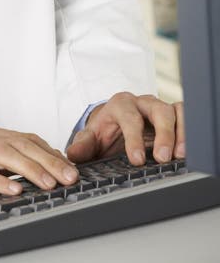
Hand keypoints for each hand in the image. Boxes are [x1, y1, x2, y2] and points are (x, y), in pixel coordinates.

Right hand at [0, 124, 79, 210]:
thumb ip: (3, 163)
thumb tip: (38, 172)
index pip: (26, 138)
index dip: (50, 152)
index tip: (69, 167)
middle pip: (20, 144)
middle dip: (48, 160)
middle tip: (69, 176)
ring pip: (4, 155)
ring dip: (30, 169)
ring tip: (49, 183)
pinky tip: (14, 190)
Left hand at [66, 92, 184, 165]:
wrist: (114, 125)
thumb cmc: (105, 130)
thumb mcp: (91, 137)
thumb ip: (83, 145)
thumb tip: (73, 155)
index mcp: (119, 104)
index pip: (129, 117)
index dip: (134, 138)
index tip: (137, 159)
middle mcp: (141, 103)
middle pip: (157, 110)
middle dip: (162, 133)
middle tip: (162, 158)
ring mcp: (158, 108)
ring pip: (174, 111)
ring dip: (180, 133)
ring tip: (180, 156)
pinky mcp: (172, 116)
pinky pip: (184, 116)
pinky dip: (188, 130)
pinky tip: (187, 151)